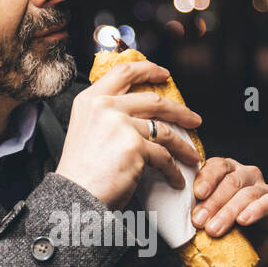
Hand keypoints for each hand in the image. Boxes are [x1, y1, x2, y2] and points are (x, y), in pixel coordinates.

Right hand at [56, 60, 201, 208]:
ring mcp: (121, 125)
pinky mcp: (134, 146)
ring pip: (164, 131)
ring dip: (183, 145)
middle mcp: (105, 107)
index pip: (124, 72)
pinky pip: (163, 157)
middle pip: (153, 100)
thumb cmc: (80, 171)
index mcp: (91, 99)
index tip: (165, 75)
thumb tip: (136, 112)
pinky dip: (173, 170)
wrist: (74, 196)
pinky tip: (176, 178)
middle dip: (179, 111)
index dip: (148, 70)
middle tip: (193, 118)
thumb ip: (105, 114)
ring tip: (191, 155)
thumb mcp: (85, 129)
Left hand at [191, 158, 267, 266]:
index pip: (216, 165)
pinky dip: (256, 210)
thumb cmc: (220, 231)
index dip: (206, 177)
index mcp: (225, 172)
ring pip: (247, 193)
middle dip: (213, 202)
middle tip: (199, 221)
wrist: (243, 255)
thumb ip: (192, 212)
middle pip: (230, 181)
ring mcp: (262, 188)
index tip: (197, 194)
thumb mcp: (203, 220)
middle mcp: (245, 175)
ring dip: (228, 211)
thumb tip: (171, 215)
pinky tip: (243, 220)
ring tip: (215, 229)